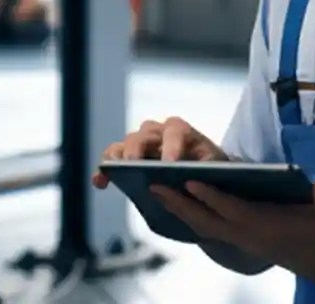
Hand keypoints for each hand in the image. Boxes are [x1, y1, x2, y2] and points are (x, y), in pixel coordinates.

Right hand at [92, 117, 226, 188]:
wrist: (203, 173)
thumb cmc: (209, 169)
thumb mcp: (215, 170)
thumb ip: (204, 174)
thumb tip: (185, 183)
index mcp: (181, 131)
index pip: (175, 132)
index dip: (171, 147)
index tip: (169, 164)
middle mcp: (157, 132)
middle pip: (143, 135)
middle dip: (138, 149)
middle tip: (134, 164)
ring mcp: (140, 144)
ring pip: (125, 145)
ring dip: (117, 157)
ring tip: (112, 171)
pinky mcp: (128, 158)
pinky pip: (112, 160)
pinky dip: (104, 170)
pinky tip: (100, 183)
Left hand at [151, 177, 314, 286]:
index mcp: (271, 228)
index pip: (234, 210)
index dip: (211, 196)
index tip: (188, 180)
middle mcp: (252, 238)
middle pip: (208, 222)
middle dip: (180, 205)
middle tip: (152, 186)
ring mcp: (248, 243)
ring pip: (207, 228)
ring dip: (182, 212)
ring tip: (158, 193)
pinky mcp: (248, 243)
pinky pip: (213, 231)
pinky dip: (195, 217)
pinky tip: (182, 205)